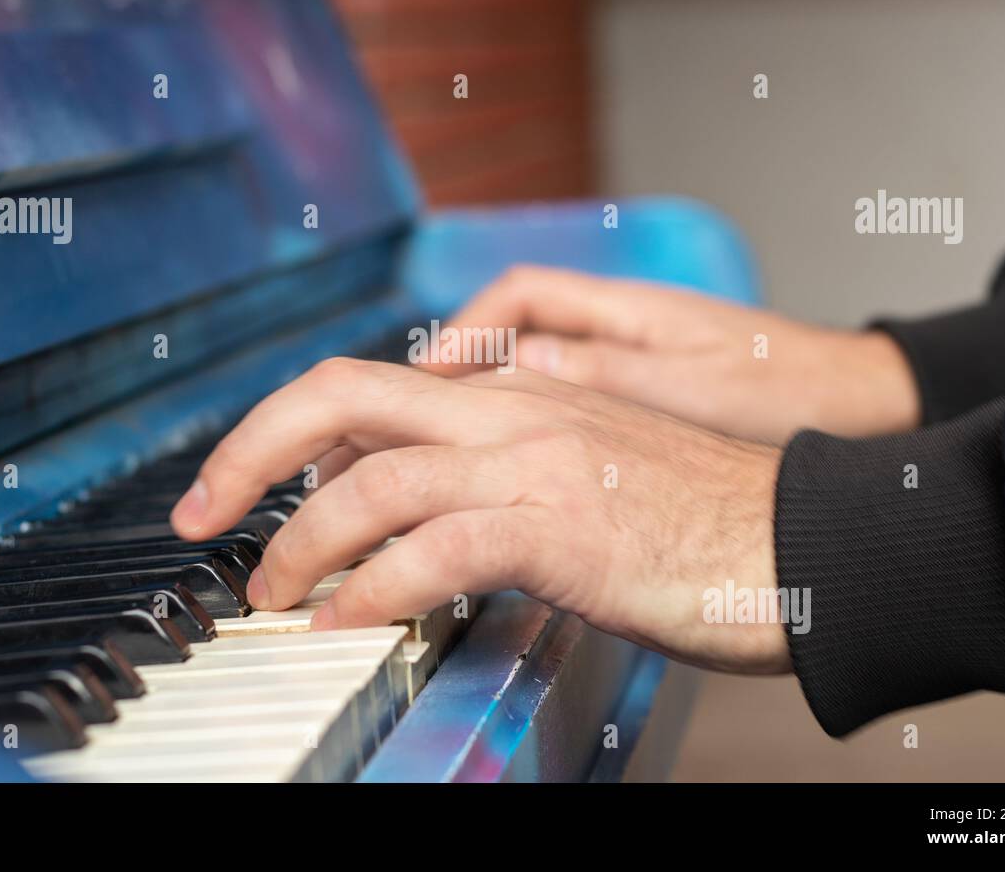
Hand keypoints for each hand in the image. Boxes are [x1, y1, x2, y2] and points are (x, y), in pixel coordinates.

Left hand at [171, 358, 789, 674]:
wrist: (805, 535)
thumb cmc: (700, 519)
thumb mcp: (585, 469)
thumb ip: (497, 471)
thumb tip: (410, 511)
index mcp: (515, 392)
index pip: (368, 385)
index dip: (289, 431)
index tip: (250, 488)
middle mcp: (512, 410)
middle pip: (338, 394)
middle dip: (247, 451)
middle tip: (199, 514)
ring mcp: (536, 461)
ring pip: (370, 477)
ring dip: (298, 542)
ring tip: (271, 594)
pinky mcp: (562, 526)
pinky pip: (433, 548)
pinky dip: (372, 586)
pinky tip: (348, 621)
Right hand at [422, 265, 918, 443]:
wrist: (861, 409)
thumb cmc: (794, 392)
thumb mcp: (697, 388)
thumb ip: (609, 376)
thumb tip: (521, 368)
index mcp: (630, 312)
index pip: (518, 297)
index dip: (462, 331)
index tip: (422, 375)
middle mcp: (623, 330)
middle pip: (512, 334)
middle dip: (456, 371)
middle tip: (408, 420)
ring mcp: (634, 367)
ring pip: (535, 376)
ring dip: (487, 405)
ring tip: (442, 453)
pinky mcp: (648, 405)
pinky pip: (566, 410)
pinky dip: (529, 434)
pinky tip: (513, 475)